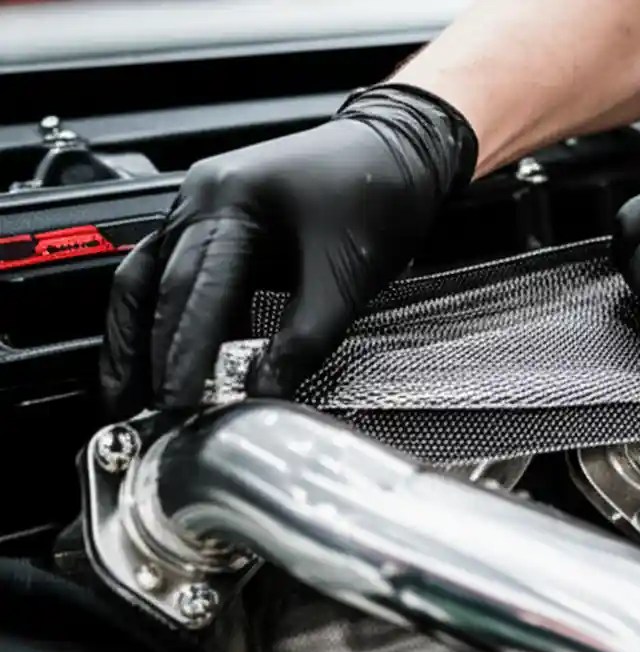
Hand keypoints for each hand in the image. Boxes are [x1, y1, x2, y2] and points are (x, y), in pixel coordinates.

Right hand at [100, 84, 476, 417]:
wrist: (403, 150)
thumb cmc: (379, 192)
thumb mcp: (345, 278)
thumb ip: (303, 341)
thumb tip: (266, 393)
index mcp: (228, 200)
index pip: (192, 293)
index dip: (182, 355)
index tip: (176, 403)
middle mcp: (201, 198)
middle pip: (154, 287)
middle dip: (142, 355)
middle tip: (133, 410)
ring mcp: (203, 207)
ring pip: (152, 281)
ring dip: (144, 339)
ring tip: (135, 395)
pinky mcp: (218, 223)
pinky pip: (177, 275)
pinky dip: (174, 319)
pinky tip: (175, 359)